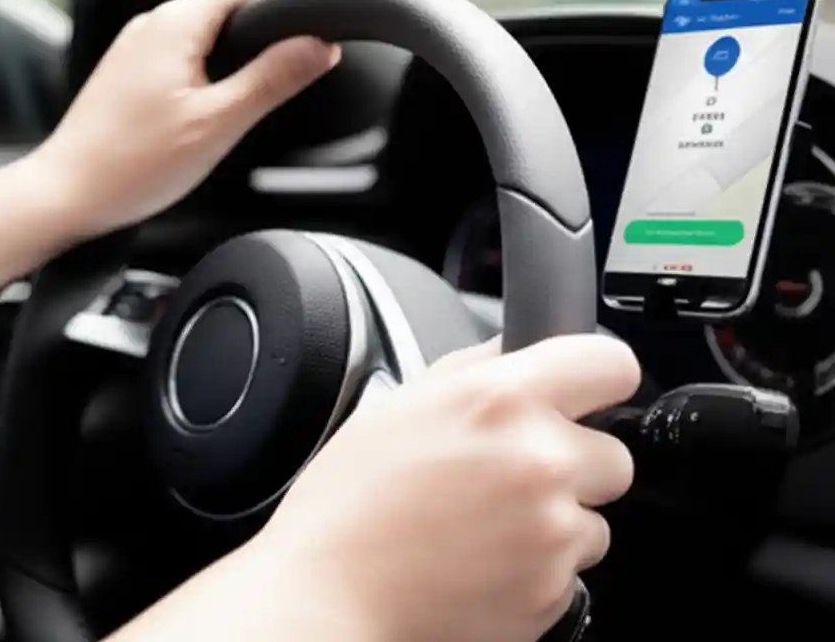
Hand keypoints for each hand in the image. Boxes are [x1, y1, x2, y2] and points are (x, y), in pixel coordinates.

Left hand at [25, 0, 340, 238]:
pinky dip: (208, 77)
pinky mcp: (129, 72)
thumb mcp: (218, 124)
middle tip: (287, 84)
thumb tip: (319, 47)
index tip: (319, 38)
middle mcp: (153, 24)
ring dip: (237, 61)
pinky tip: (205, 118)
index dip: (295, 2)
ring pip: (208, 35)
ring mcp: (137, 47)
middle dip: (268, 38)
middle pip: (232, 6)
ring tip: (242, 109)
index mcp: (176, 24)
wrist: (66, 196)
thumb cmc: (129, 166)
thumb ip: (273, 80)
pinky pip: (183, 57)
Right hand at [248, 334, 639, 641]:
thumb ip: (477, 370)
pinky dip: (536, 571)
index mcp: (501, 400)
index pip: (612, 364)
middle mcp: (540, 460)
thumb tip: (523, 353)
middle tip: (510, 478)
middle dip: (573, 465)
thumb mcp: (402, 403)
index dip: (599, 379)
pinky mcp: (552, 591)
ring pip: (593, 520)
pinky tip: (479, 562)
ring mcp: (552, 532)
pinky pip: (570, 573)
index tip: (588, 394)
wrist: (330, 591)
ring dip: (555, 523)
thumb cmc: (349, 500)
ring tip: (483, 527)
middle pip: (614, 455)